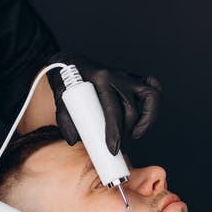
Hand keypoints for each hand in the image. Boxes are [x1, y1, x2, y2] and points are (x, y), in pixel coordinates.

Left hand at [45, 52, 161, 152]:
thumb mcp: (59, 97)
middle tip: (118, 147)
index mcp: (98, 78)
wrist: (68, 62)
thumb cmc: (65, 81)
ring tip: (134, 135)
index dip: (115, 132)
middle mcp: (115, 75)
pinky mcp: (132, 78)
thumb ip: (64, 118)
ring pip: (149, 96)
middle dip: (127, 132)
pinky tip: (143, 120)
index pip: (112, 109)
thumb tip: (73, 139)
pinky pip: (152, 87)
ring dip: (145, 121)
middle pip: (130, 108)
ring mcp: (126, 75)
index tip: (112, 149)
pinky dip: (152, 104)